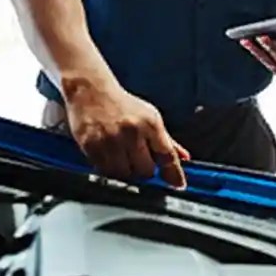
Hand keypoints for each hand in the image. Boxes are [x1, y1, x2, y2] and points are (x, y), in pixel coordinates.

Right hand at [63, 76, 189, 188]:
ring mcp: (111, 140)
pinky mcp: (92, 146)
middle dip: (145, 170)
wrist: (90, 91)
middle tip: (139, 161)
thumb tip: (185, 158)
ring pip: (125, 174)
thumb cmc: (122, 104)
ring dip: (126, 172)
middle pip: (146, 170)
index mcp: (150, 123)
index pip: (167, 155)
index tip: (178, 184)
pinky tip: (110, 157)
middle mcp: (132, 132)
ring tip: (123, 157)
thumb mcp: (150, 117)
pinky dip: (110, 170)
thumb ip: (167, 141)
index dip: (174, 173)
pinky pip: (105, 171)